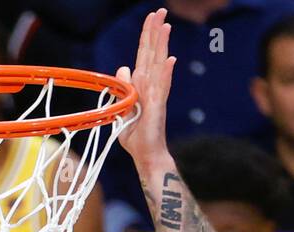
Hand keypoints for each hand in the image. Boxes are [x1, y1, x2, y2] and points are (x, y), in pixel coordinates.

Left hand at [116, 8, 175, 171]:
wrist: (145, 156)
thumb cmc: (136, 136)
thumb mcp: (122, 108)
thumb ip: (123, 88)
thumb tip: (123, 67)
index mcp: (141, 84)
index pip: (144, 55)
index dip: (147, 36)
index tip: (152, 17)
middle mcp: (150, 85)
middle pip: (152, 53)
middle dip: (156, 32)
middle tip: (161, 11)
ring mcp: (156, 95)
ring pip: (158, 65)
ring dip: (162, 45)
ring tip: (166, 26)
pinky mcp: (158, 107)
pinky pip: (162, 87)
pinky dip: (165, 74)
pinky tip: (170, 60)